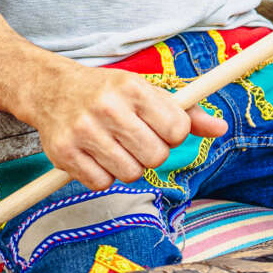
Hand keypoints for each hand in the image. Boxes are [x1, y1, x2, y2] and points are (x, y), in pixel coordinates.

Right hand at [28, 64, 224, 190]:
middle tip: (137, 140)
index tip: (160, 129)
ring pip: (130, 174)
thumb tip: (221, 129)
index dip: (173, 136)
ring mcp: (83, 131)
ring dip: (128, 166)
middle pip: (156, 157)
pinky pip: (102, 184)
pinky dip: (104, 176)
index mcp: (132, 88)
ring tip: (116, 147)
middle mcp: (107, 108)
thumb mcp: (146, 91)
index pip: (177, 130)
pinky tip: (97, 156)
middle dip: (152, 154)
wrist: (51, 89)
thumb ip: (186, 112)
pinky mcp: (63, 154)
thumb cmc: (108, 92)